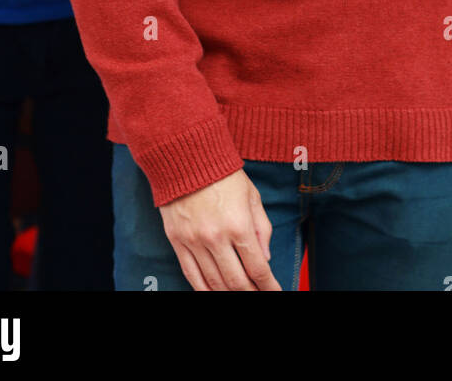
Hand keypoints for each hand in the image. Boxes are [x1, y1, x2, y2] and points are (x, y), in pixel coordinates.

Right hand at [158, 168, 280, 290]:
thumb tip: (265, 257)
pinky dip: (203, 290)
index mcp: (239, 225)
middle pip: (236, 281)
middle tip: (258, 294)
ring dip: (229, 293)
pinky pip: (191, 275)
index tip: (274, 291)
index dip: (268, 286)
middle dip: (250, 293)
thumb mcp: (252, 196)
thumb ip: (262, 228)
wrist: (186, 157)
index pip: (257, 268)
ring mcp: (194, 241)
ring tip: (240, 294)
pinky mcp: (177, 241)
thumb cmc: (223, 174)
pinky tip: (213, 294)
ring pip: (214, 282)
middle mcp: (216, 237)